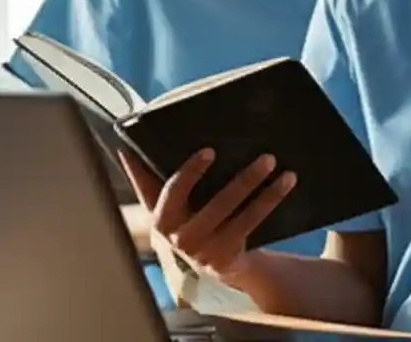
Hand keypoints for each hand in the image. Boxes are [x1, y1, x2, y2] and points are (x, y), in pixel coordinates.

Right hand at [118, 148, 295, 285]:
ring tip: (275, 165)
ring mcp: (201, 250)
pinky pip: (249, 224)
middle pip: (212, 204)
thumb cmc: (191, 220)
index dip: (188, 172)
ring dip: (258, 187)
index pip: (168, 191)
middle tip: (265, 157)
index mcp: (159, 217)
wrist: (217, 263)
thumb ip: (148, 179)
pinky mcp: (223, 258)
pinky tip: (286, 183)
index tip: (210, 151)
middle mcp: (176, 237)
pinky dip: (269, 200)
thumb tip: (124, 147)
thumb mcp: (171, 204)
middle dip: (241, 180)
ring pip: (234, 213)